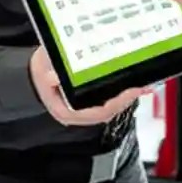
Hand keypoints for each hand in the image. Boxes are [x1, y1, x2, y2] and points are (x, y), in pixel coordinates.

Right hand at [29, 46, 145, 124]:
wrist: (39, 72)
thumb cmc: (42, 71)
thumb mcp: (43, 68)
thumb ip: (48, 72)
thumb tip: (53, 78)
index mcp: (67, 111)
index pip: (97, 112)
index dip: (116, 103)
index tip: (131, 91)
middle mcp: (79, 114)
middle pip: (109, 111)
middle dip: (127, 99)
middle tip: (142, 86)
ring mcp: (86, 109)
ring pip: (111, 107)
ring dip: (127, 96)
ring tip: (142, 84)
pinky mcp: (91, 101)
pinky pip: (109, 100)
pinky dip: (121, 93)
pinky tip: (131, 84)